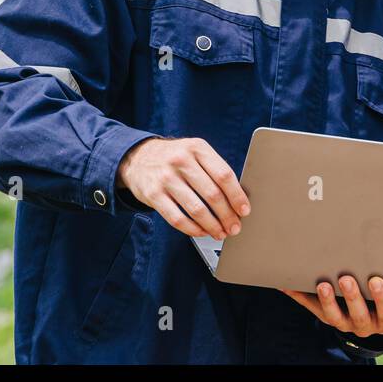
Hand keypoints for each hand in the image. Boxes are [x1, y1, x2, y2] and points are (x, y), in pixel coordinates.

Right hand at [116, 137, 248, 239]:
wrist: (137, 158)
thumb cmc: (175, 157)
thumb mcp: (195, 152)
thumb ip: (214, 169)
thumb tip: (237, 199)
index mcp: (197, 148)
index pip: (224, 175)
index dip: (237, 196)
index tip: (244, 210)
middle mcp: (181, 161)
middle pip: (212, 194)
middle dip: (227, 216)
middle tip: (235, 227)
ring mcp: (166, 178)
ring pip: (196, 210)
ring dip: (212, 226)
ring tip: (220, 233)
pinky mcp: (153, 195)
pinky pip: (177, 219)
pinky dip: (193, 229)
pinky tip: (201, 232)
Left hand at [280, 275, 382, 338]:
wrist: (367, 312)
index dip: (381, 298)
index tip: (377, 281)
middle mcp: (362, 323)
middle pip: (357, 314)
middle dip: (351, 296)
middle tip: (346, 278)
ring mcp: (341, 319)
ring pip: (332, 315)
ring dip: (326, 300)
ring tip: (323, 283)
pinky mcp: (322, 312)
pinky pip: (308, 306)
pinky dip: (297, 295)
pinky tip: (286, 283)